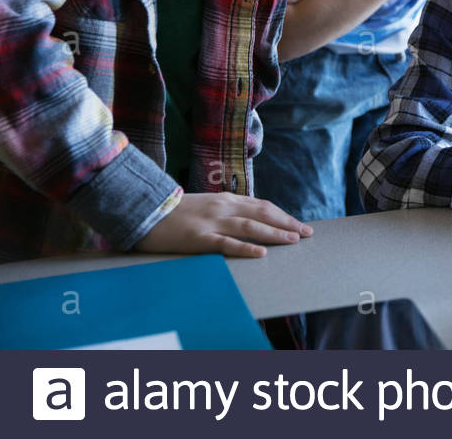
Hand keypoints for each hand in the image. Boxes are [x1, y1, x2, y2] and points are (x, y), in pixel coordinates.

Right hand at [133, 193, 312, 257]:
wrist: (144, 209)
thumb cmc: (176, 210)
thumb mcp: (207, 204)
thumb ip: (228, 209)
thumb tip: (252, 218)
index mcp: (227, 199)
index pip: (263, 206)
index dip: (283, 216)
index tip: (299, 224)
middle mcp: (224, 207)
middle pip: (263, 214)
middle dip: (287, 224)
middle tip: (307, 234)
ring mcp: (212, 222)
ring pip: (250, 227)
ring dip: (274, 234)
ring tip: (293, 240)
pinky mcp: (198, 238)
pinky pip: (226, 244)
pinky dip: (245, 248)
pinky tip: (261, 252)